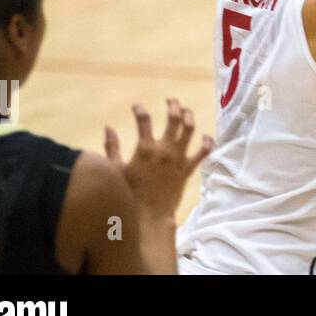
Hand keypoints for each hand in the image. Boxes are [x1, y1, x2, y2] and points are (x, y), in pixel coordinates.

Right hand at [105, 99, 212, 221]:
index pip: (144, 120)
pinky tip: (207, 137)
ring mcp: (178, 158)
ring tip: (186, 111)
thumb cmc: (129, 193)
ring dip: (189, 117)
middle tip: (170, 101)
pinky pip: (202, 152)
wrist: (148, 214)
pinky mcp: (188, 168)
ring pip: (189, 129)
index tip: (137, 107)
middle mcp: (164, 149)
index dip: (139, 110)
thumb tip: (108, 127)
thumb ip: (112, 147)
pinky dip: (207, 143)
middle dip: (173, 105)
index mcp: (146, 148)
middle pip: (173, 118)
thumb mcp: (115, 169)